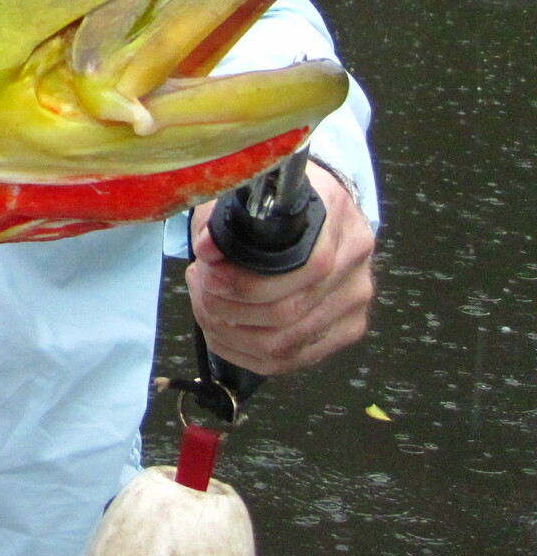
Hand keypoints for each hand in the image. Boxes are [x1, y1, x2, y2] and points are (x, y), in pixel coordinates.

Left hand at [187, 161, 374, 373]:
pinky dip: (243, 351)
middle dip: (227, 306)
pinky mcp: (345, 330)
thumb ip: (221, 220)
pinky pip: (289, 360)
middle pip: (287, 311)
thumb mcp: (246, 194)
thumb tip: (206, 250)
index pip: (301, 266)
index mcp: (336, 219)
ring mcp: (353, 303)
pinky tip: (220, 330)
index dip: (245, 280)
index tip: (208, 271)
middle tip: (201, 287)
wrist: (318, 211)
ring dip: (229, 332)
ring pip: (284, 344)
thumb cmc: (276, 204)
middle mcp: (353, 265)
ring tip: (205, 304)